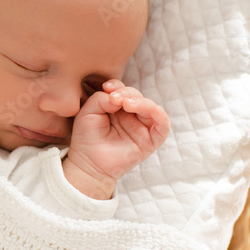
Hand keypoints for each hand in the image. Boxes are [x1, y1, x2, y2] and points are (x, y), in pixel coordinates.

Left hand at [63, 80, 169, 199]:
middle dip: (127, 93)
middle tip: (114, 97)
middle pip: (137, 96)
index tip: (106, 87)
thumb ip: (101, 99)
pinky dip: (159, 114)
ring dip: (140, 101)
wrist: (88, 164)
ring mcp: (142, 128)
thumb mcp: (88, 112)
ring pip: (151, 108)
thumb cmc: (86, 138)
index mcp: (117, 108)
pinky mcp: (150, 141)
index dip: (117, 86)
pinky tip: (145, 109)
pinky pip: (163, 125)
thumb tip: (118, 97)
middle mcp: (131, 116)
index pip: (123, 90)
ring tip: (125, 103)